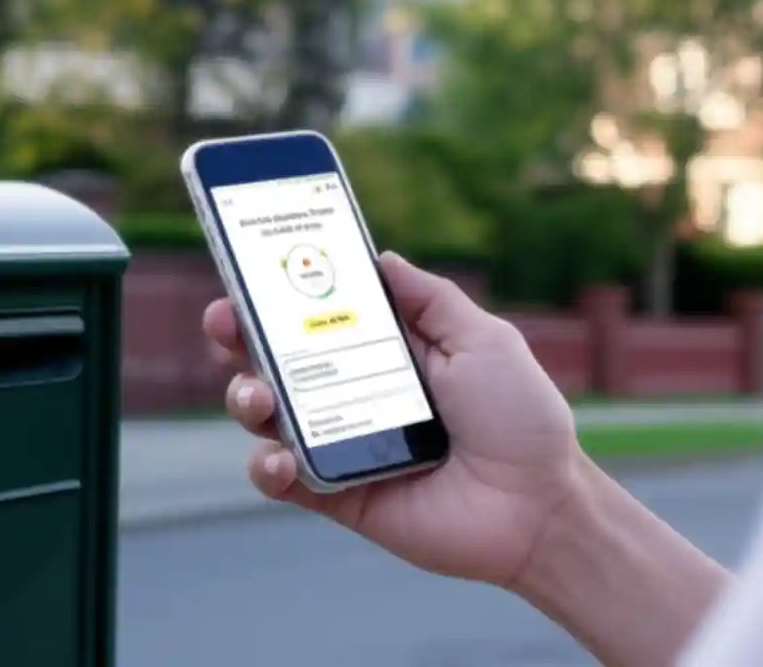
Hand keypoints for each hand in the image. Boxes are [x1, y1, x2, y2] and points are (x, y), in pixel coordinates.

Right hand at [203, 251, 585, 586]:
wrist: (538, 505)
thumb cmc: (521, 418)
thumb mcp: (483, 340)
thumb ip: (430, 298)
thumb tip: (380, 257)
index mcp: (382, 352)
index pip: (314, 317)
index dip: (275, 296)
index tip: (245, 274)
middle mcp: (351, 393)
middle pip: (273, 360)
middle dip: (237, 336)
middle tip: (224, 323)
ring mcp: (339, 444)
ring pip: (266, 416)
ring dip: (244, 398)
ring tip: (258, 397)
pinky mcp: (335, 494)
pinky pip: (281, 479)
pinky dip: (266, 466)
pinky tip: (280, 458)